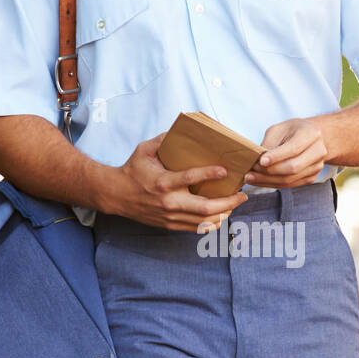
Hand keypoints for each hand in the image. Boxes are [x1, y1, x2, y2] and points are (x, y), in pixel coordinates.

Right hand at [107, 133, 248, 230]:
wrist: (116, 195)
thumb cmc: (133, 169)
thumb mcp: (145, 149)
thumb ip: (164, 139)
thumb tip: (184, 128)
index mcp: (163, 182)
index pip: (190, 178)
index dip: (210, 174)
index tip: (226, 170)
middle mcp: (168, 202)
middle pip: (205, 208)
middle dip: (228, 202)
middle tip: (242, 194)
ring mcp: (170, 216)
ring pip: (204, 221)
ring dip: (224, 213)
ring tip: (236, 203)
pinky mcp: (170, 225)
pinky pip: (196, 228)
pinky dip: (212, 223)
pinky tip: (222, 215)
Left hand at [244, 117, 328, 187]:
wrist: (311, 138)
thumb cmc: (292, 131)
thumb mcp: (279, 129)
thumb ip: (270, 143)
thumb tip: (258, 161)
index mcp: (311, 133)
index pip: (293, 148)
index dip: (276, 157)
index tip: (260, 161)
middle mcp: (318, 151)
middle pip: (293, 167)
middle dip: (269, 171)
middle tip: (251, 171)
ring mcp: (317, 166)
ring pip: (290, 179)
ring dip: (268, 180)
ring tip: (251, 178)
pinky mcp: (311, 177)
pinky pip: (290, 185)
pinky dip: (273, 184)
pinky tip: (260, 181)